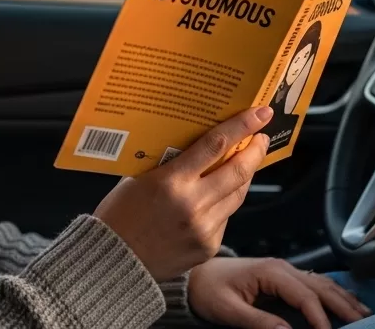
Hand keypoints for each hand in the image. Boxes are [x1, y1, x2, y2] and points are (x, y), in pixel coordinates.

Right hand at [95, 107, 272, 281]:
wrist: (113, 260)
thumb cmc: (120, 215)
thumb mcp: (141, 178)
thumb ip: (172, 162)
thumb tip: (201, 144)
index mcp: (171, 181)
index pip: (216, 145)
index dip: (242, 126)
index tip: (260, 114)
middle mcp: (192, 204)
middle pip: (238, 170)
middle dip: (255, 151)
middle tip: (261, 137)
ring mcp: (203, 228)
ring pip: (238, 194)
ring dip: (246, 175)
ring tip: (248, 161)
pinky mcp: (208, 246)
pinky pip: (226, 216)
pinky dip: (228, 201)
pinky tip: (225, 192)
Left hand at [188, 257, 371, 328]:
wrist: (196, 276)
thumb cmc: (209, 290)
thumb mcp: (228, 309)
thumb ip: (258, 321)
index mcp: (271, 272)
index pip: (305, 295)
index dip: (320, 316)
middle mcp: (283, 268)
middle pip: (321, 286)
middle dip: (344, 305)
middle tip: (365, 322)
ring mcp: (285, 271)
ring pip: (322, 283)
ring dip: (344, 298)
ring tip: (364, 313)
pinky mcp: (284, 278)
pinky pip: (314, 284)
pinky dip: (334, 294)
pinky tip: (346, 301)